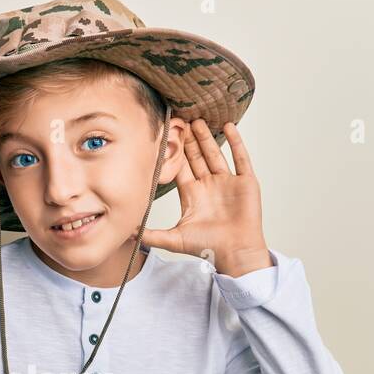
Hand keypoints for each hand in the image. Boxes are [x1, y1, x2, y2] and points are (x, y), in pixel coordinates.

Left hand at [139, 119, 270, 277]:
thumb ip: (151, 235)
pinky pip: (241, 157)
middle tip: (181, 120)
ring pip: (216, 153)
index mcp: (193, 195)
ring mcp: (227, 182)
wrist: (235, 253)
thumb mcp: (174, 239)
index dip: (174, 153)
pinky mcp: (245, 182)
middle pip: (197, 157)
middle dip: (189, 140)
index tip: (166, 136)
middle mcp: (209, 186)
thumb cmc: (208, 248)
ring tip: (199, 120)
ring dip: (207, 137)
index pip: (181, 168)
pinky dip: (236, 142)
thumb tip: (128, 232)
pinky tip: (229, 127)